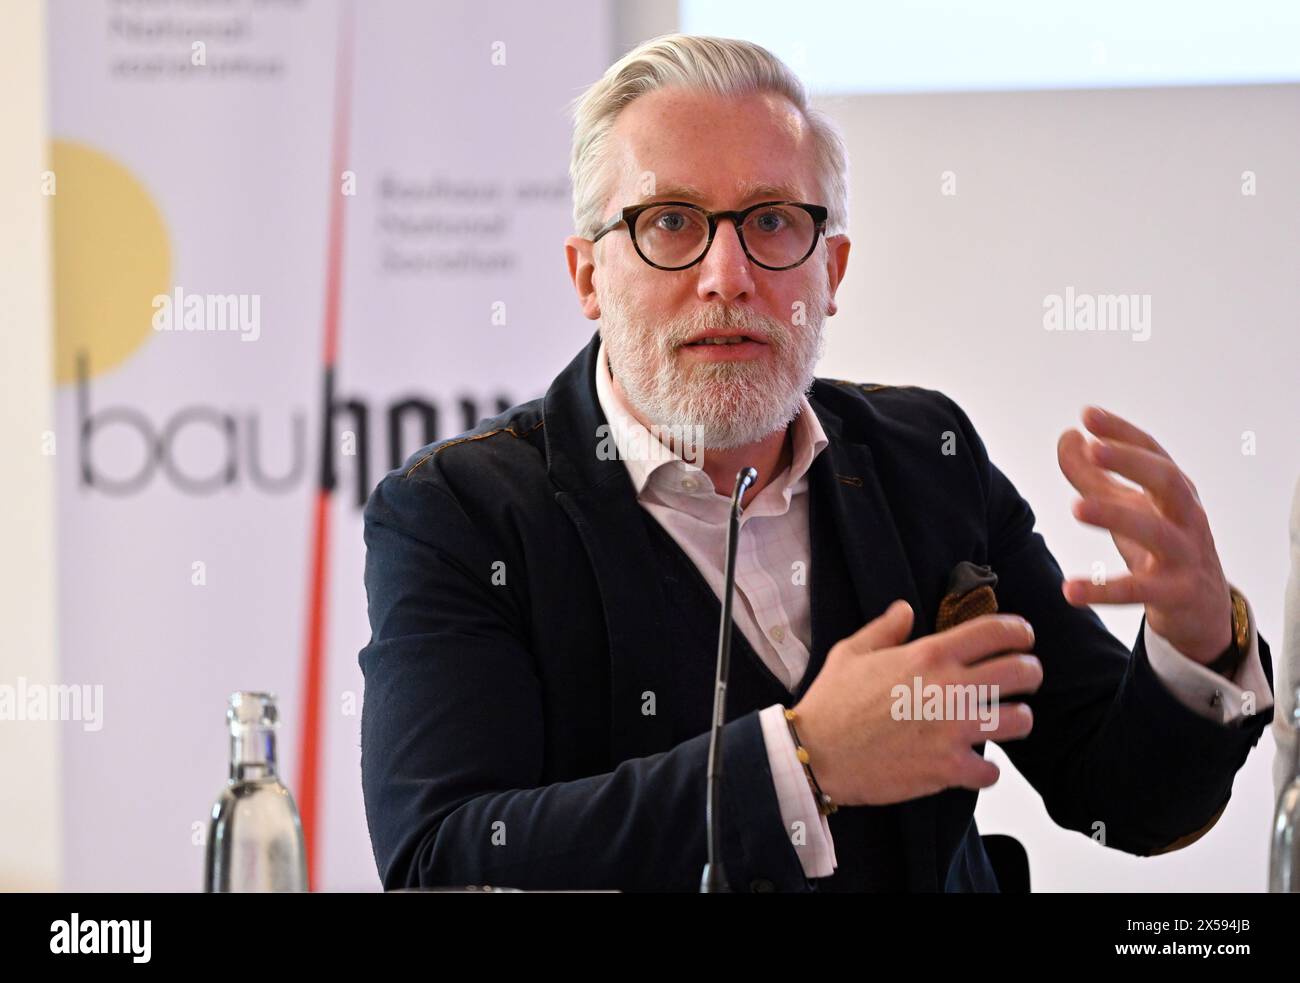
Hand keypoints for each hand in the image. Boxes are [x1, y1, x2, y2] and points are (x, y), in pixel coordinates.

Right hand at [792, 601, 1040, 806]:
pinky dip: (986, 770)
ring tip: (1004, 721)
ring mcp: (952, 729)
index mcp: (929, 654)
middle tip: (1024, 679)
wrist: (816, 752)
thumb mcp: (852, 652)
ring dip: (1016, 720)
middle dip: (1031, 672)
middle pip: (1022, 672)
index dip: (1019, 631)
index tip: (1023, 637)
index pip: (996, 631)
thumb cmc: (832, 701)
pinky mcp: (948, 767)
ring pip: (1019, 720)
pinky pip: (992, 771)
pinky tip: (974, 765)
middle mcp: (949, 688)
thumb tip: (905, 609)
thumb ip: (885, 628)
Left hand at [1057, 405, 1232, 663]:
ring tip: (1076, 507)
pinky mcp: (1176, 593)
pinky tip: (1069, 589)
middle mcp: (1186, 516)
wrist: (1201, 609)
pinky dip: (1104, 590)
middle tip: (1093, 449)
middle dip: (1131, 462)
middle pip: (1167, 480)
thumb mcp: (1128, 508)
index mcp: (1174, 491)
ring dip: (1115, 516)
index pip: (1152, 452)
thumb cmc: (1160, 548)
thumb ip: (1093, 475)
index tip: (1088, 415)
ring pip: (1156, 532)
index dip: (1123, 433)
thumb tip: (1069, 436)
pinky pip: (1139, 590)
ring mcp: (1186, 555)